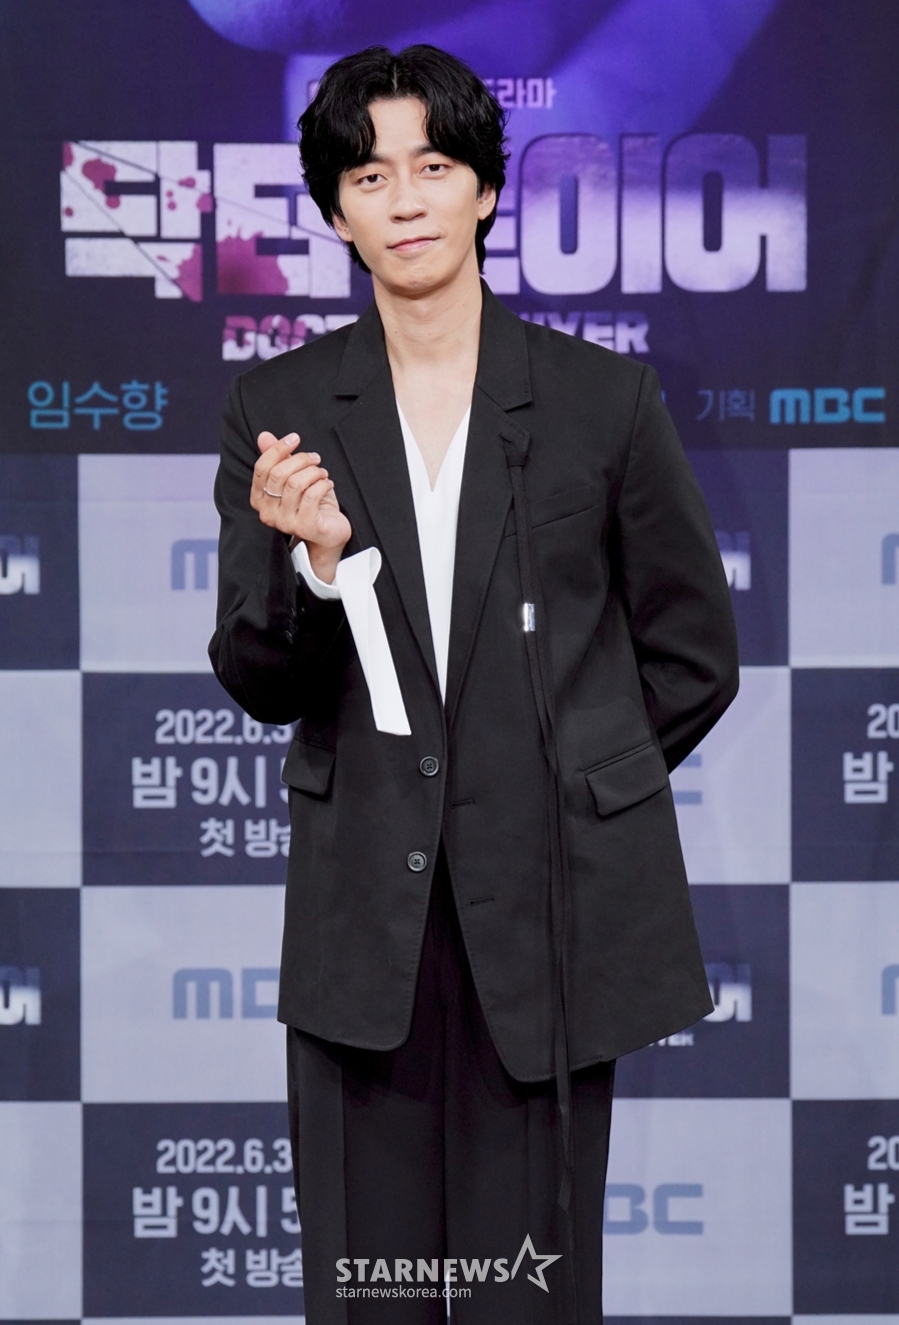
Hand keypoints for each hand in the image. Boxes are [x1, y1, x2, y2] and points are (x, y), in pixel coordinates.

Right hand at [252, 431, 350, 582]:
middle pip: (278, 474)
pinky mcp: (304, 527)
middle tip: (315, 458)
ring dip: (313, 472)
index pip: (262, 468)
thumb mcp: (294, 478)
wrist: (329, 533)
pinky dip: (323, 484)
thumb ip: (278, 459)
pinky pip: (312, 495)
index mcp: (260, 499)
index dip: (278, 449)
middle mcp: (267, 513)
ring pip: (295, 484)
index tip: (294, 438)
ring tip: (322, 473)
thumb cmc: (312, 505)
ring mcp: (285, 522)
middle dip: (300, 460)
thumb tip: (264, 436)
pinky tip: (327, 484)